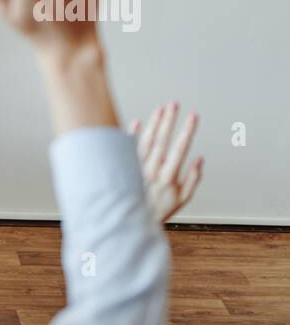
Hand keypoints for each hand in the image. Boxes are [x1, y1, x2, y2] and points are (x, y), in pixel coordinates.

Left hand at [129, 102, 202, 223]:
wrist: (129, 221)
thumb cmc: (158, 210)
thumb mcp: (182, 199)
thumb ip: (193, 179)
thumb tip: (200, 159)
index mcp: (167, 176)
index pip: (179, 148)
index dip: (187, 130)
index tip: (193, 115)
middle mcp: (150, 170)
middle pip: (161, 140)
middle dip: (169, 120)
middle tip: (175, 103)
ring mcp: (136, 167)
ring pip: (144, 141)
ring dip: (153, 123)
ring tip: (161, 108)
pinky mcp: (124, 168)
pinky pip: (127, 149)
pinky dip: (130, 135)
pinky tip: (136, 122)